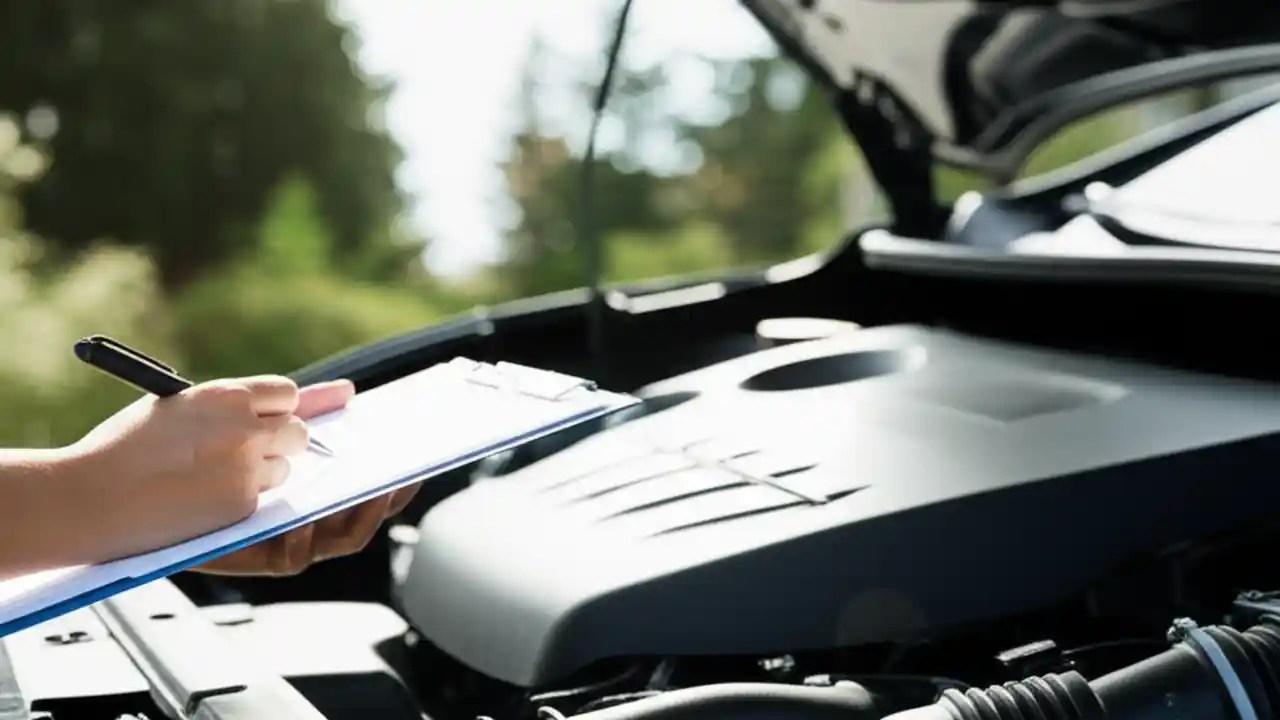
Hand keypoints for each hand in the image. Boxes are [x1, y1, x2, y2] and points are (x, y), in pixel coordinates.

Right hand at [60, 375, 309, 565]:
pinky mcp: (241, 506)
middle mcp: (246, 429)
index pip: (286, 394)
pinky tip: (202, 500)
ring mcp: (247, 469)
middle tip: (251, 450)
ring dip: (262, 473)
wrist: (92, 496)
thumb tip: (276, 403)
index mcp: (227, 396)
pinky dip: (240, 500)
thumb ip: (225, 405)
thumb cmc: (126, 448)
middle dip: (281, 441)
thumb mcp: (176, 407)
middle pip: (298, 432)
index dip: (276, 408)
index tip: (263, 418)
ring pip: (283, 469)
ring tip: (212, 477)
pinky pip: (260, 500)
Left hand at [192, 379, 421, 575]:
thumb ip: (305, 408)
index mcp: (322, 484)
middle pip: (370, 511)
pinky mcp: (266, 556)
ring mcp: (295, 538)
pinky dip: (307, 538)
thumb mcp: (259, 419)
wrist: (141, 491)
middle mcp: (316, 515)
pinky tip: (304, 518)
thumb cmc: (202, 453)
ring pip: (347, 536)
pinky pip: (299, 555)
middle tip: (404, 473)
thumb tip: (348, 390)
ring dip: (363, 516)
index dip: (401, 475)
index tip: (420, 457)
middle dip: (393, 494)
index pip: (374, 482)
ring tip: (369, 490)